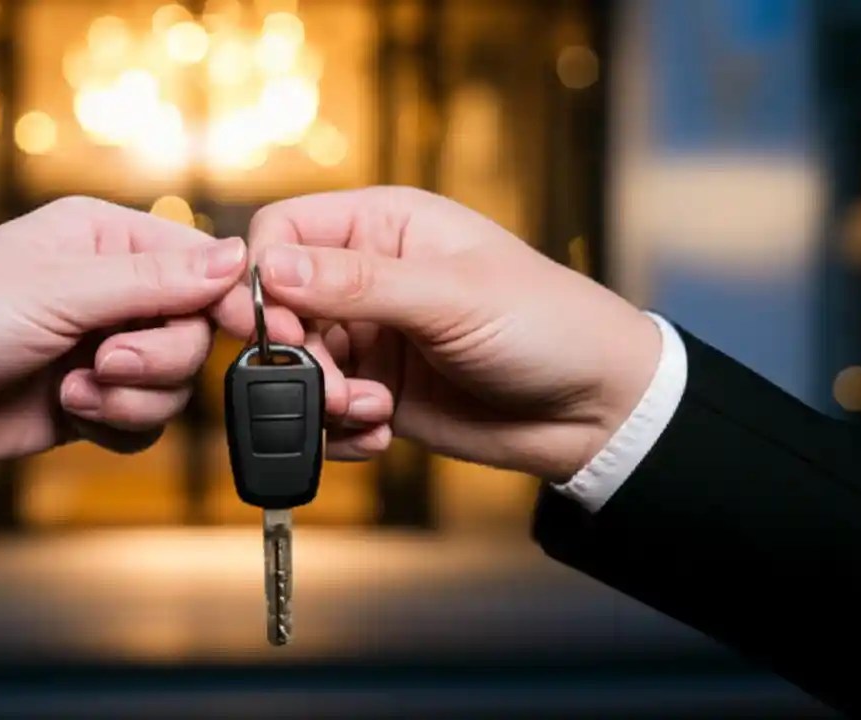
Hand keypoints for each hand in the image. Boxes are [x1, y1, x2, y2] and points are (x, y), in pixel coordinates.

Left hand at [0, 196, 246, 472]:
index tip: (240, 330)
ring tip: (74, 391)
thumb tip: (235, 258)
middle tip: (106, 362)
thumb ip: (152, 281)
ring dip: (130, 397)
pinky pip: (145, 421)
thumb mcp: (58, 291)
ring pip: (173, 382)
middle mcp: (109, 290)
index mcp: (103, 238)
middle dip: (156, 358)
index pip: (198, 262)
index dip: (222, 299)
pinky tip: (68, 413)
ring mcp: (100, 348)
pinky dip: (115, 426)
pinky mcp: (89, 400)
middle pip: (192, 331)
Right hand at [219, 186, 660, 478]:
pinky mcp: (377, 389)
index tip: (279, 326)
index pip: (283, 230)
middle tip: (332, 382)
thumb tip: (271, 269)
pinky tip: (383, 429)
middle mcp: (366, 276)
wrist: (595, 410)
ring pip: (294, 364)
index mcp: (384, 224)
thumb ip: (359, 283)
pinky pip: (324, 410)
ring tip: (370, 410)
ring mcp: (370, 336)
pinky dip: (341, 429)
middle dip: (294, 352)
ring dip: (321, 397)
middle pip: (278, 305)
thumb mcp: (453, 296)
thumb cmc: (549, 324)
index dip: (264, 276)